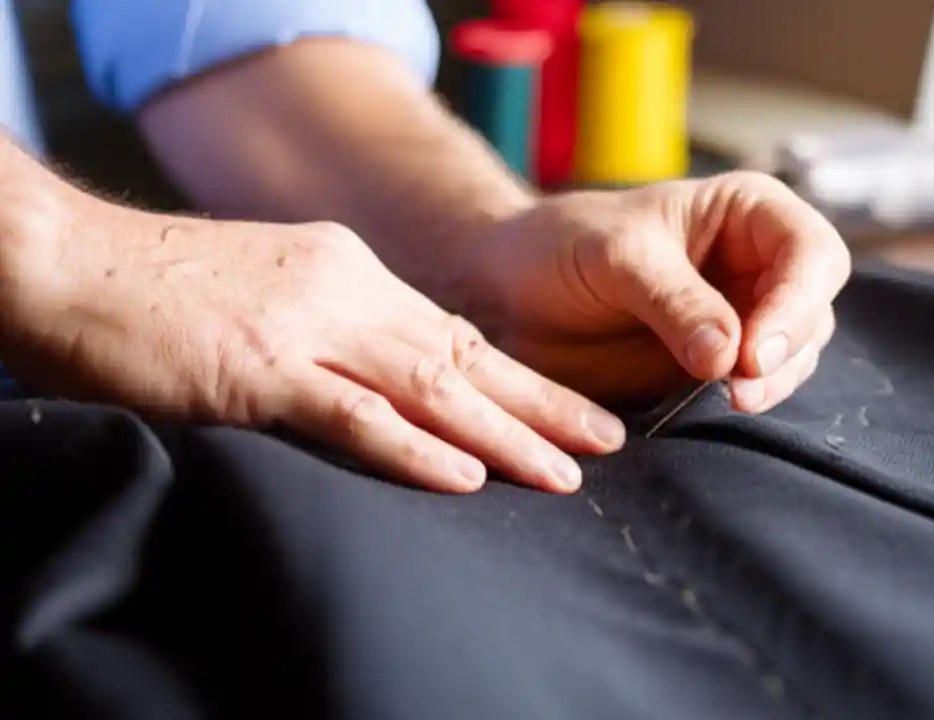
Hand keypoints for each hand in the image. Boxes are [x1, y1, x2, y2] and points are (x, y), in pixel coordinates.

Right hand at [0, 194, 623, 492]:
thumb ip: (329, 328)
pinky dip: (412, 446)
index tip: (574, 409)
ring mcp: (305, 328)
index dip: (521, 377)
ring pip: (430, 384)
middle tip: (610, 438)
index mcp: (349, 273)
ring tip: (565, 470)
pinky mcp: (256, 367)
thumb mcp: (269, 291)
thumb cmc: (160, 290)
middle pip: (465, 355)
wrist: (67, 261)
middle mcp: (344, 292)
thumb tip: (378, 376)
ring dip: (504, 432)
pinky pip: (350, 412)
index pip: (455, 331)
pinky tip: (463, 473)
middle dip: (544, 403)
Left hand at [464, 172, 851, 412]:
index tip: (755, 352)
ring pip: (792, 356)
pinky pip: (755, 388)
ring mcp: (743, 317)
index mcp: (747, 212)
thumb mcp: (616, 257)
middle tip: (740, 389)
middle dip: (786, 351)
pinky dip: (745, 401)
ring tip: (727, 402)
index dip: (797, 302)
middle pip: (811, 310)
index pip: (812, 252)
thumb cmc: (561, 246)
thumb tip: (729, 356)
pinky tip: (713, 410)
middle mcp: (758, 263)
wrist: (511, 291)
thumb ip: (673, 301)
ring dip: (771, 384)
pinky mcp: (719, 366)